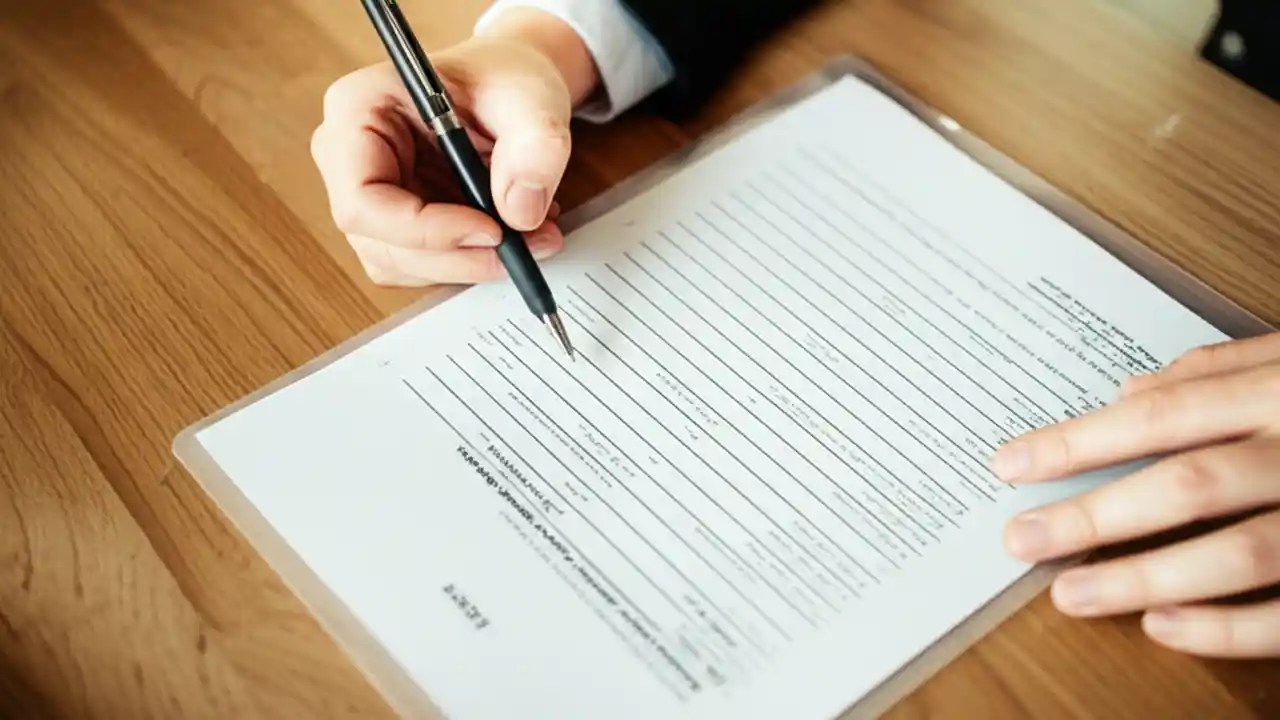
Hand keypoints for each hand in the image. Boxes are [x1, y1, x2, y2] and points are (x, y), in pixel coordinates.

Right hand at [310, 9, 599, 285]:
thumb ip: (536, 145)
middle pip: (381, 242)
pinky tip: (510, 232)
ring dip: (469, 263)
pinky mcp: (396, 225)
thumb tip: (521, 212)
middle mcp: (350, 158)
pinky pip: (424, 266)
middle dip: (458, 256)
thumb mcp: (531, 97)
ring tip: (532, 233)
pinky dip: (471, 261)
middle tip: (523, 247)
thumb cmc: (505, 79)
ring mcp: (370, 196)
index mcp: (358, 111)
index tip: (491, 230)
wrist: (513, 90)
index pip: (363, 198)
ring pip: (404, 264)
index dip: (425, 230)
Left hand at [994, 332, 1279, 657]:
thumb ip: (1227, 366)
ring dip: (1145, 580)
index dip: (1080, 441)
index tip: (1011, 465)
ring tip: (1071, 596)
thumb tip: (1130, 390)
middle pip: (1190, 485)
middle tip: (1021, 540)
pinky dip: (1231, 628)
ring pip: (1239, 554)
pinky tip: (1164, 629)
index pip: (1164, 414)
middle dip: (1095, 516)